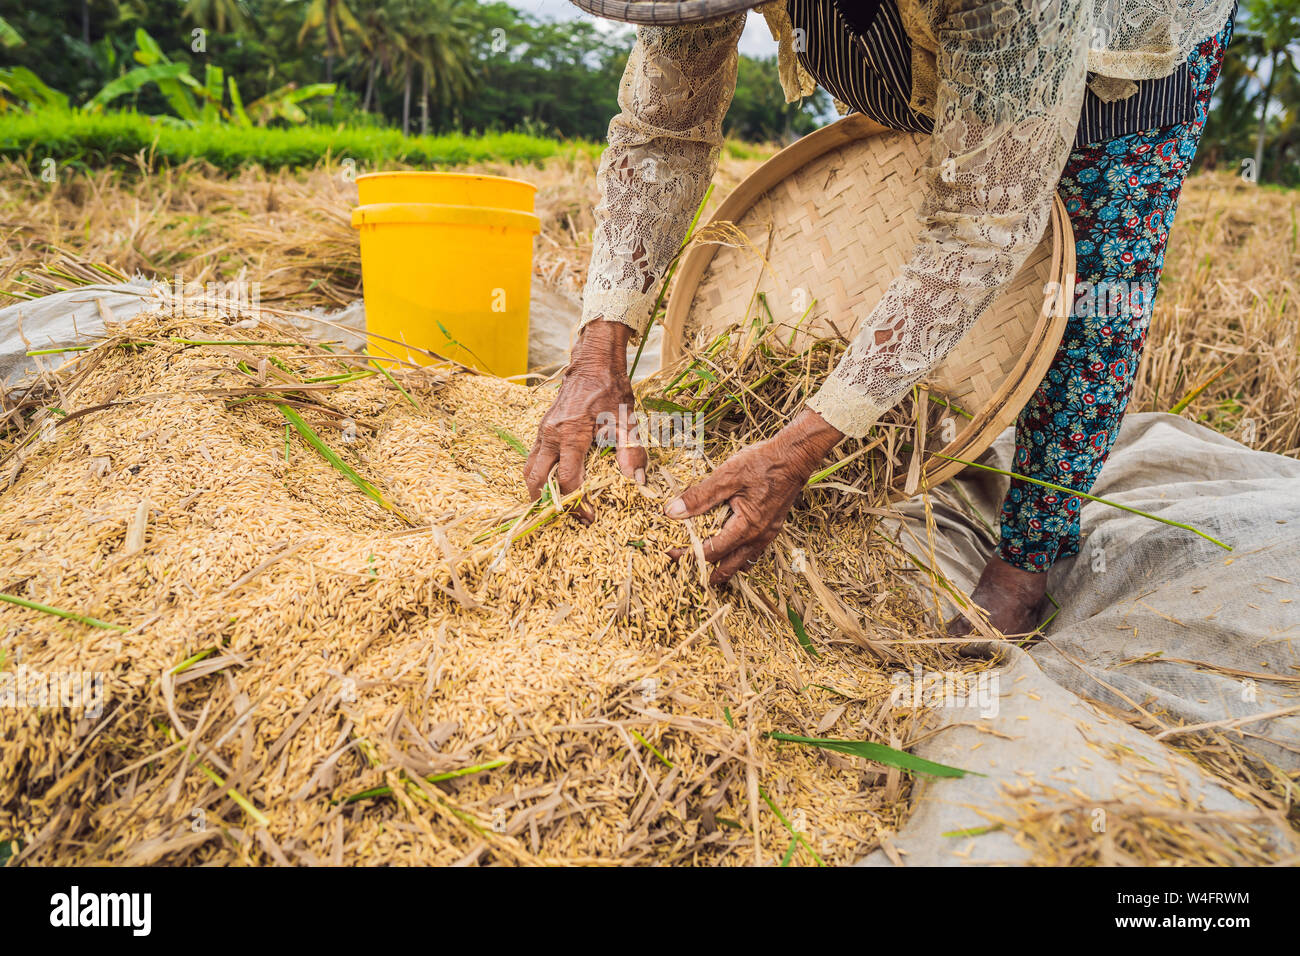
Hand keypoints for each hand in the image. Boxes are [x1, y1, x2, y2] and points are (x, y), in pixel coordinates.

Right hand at [525, 320, 646, 514]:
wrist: (593, 363)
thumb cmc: (611, 389)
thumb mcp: (627, 419)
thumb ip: (631, 449)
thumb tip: (636, 480)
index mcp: (571, 434)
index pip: (566, 479)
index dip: (577, 502)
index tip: (589, 517)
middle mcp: (551, 434)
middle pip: (535, 479)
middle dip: (545, 502)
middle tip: (563, 518)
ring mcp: (543, 431)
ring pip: (529, 469)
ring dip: (537, 490)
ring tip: (555, 506)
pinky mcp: (543, 428)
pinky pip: (533, 457)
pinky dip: (538, 475)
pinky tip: (553, 483)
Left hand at [665, 409, 842, 584]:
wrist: (795, 457)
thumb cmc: (762, 464)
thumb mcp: (726, 477)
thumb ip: (699, 497)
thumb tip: (673, 512)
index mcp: (746, 528)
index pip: (711, 551)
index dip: (689, 554)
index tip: (670, 553)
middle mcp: (758, 537)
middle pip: (729, 566)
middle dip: (707, 572)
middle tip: (686, 571)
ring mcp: (768, 534)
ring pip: (743, 561)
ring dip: (724, 567)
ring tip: (708, 569)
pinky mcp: (772, 527)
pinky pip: (753, 551)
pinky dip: (739, 556)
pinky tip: (731, 550)